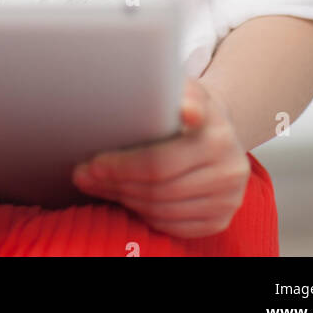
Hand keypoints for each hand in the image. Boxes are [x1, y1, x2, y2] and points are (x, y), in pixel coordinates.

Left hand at [72, 76, 250, 237]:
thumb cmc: (187, 105)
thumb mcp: (180, 86)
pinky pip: (174, 225)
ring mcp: (229, 197)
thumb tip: (169, 99)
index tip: (94, 163)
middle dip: (114, 181)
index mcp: (216, 131)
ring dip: (124, 198)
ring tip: (97, 185)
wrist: (221, 129)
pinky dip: (145, 215)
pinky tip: (127, 199)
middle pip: (156, 186)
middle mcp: (228, 166)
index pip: (159, 160)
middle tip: (82, 174)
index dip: (125, 165)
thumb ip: (166, 88)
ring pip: (162, 208)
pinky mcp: (222, 219)